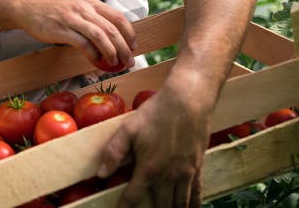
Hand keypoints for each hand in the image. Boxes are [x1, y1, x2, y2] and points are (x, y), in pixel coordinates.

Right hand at [15, 0, 136, 67]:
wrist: (28, 7)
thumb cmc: (55, 11)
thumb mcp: (77, 8)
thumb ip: (93, 19)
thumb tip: (112, 38)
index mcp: (90, 3)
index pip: (118, 17)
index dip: (129, 33)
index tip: (133, 46)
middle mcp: (83, 9)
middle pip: (111, 29)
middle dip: (124, 48)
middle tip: (129, 61)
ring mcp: (72, 18)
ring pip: (99, 36)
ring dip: (111, 52)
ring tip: (115, 63)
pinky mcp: (60, 30)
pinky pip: (82, 43)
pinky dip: (92, 54)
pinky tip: (96, 62)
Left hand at [97, 84, 209, 207]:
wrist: (188, 101)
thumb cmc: (156, 113)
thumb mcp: (128, 129)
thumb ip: (113, 152)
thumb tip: (101, 174)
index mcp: (149, 169)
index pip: (133, 197)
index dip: (125, 207)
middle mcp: (168, 176)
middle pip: (161, 206)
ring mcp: (185, 174)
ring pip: (180, 204)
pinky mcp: (197, 167)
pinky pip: (197, 194)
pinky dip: (192, 205)